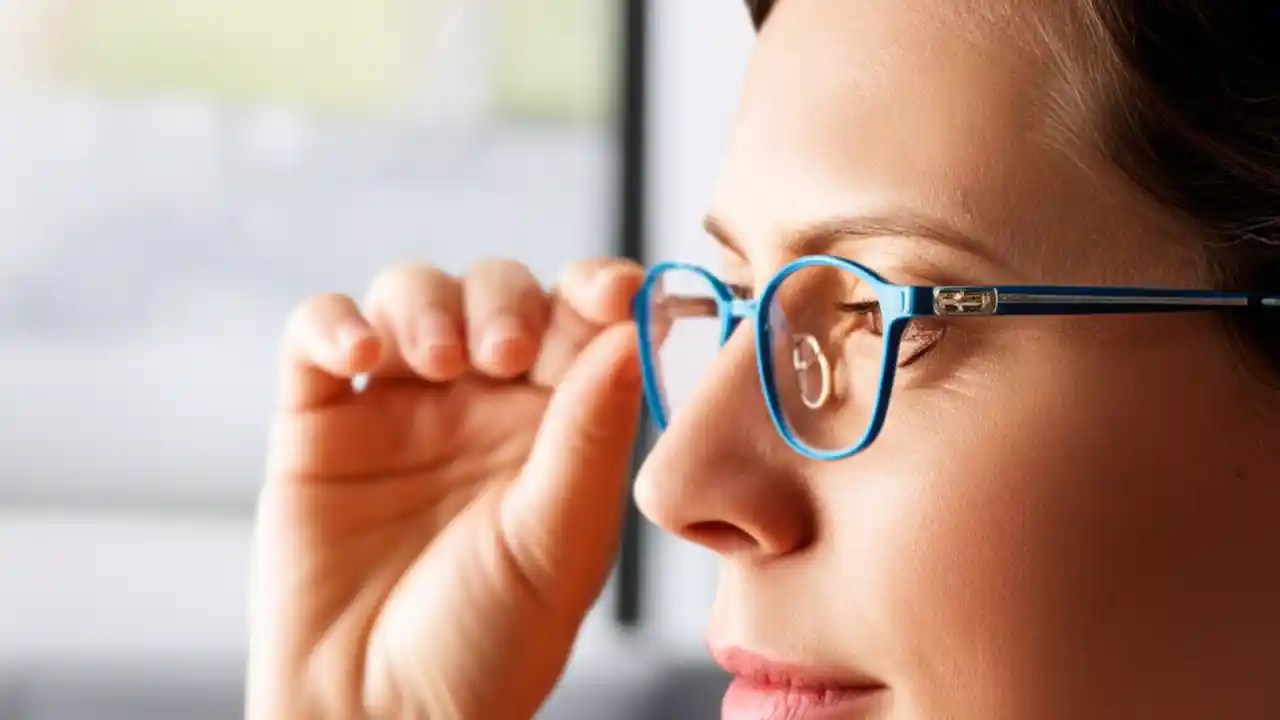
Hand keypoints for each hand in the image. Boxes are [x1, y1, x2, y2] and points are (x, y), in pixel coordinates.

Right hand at [247, 258, 644, 718]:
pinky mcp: (320, 421)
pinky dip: (336, 323)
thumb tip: (632, 323)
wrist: (376, 717)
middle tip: (507, 354)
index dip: (599, 289)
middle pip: (498, 293)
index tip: (614, 290)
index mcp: (558, 428)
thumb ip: (590, 432)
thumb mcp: (556, 541)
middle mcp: (483, 406)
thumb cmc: (489, 646)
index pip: (585, 324)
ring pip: (413, 295)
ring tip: (436, 361)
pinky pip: (319, 336)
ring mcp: (399, 408)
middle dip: (506, 302)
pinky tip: (364, 356)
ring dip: (427, 305)